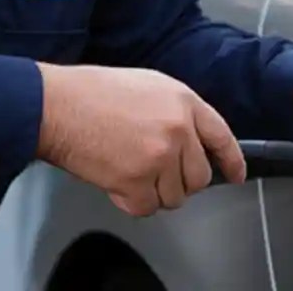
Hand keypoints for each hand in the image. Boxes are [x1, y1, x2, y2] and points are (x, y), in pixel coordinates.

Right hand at [35, 63, 246, 216]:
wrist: (56, 106)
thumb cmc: (91, 93)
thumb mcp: (146, 85)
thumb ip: (175, 112)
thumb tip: (189, 141)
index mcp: (183, 102)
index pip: (221, 137)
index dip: (231, 160)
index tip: (235, 174)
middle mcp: (178, 130)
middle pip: (199, 176)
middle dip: (180, 180)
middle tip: (155, 172)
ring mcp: (159, 157)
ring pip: (174, 197)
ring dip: (154, 192)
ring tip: (128, 168)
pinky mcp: (137, 181)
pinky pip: (147, 207)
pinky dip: (131, 201)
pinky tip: (116, 181)